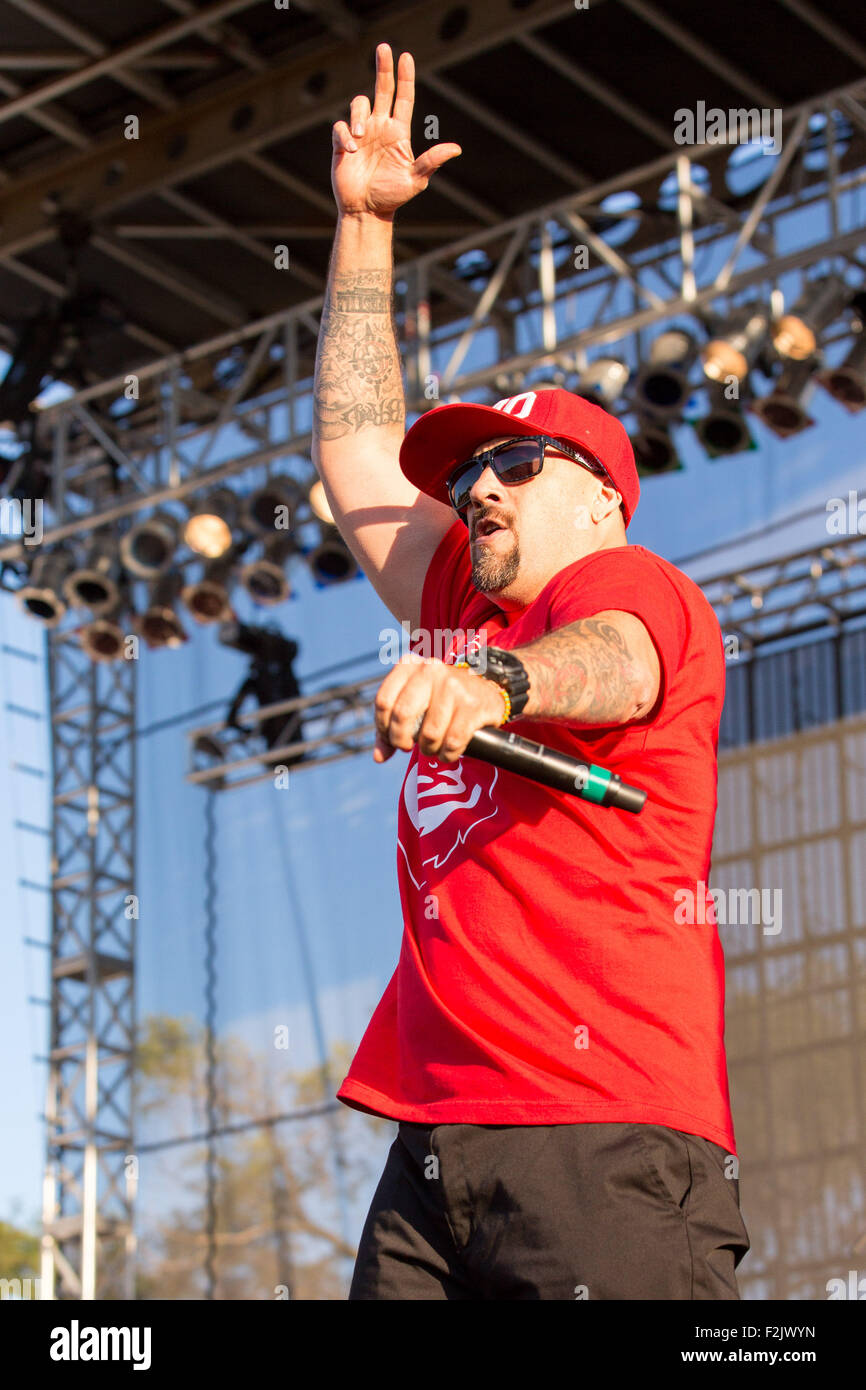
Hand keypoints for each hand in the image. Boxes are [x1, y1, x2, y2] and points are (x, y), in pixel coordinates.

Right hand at [331, 43, 461, 218]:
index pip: (403, 98)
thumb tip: (456, 148)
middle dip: (383, 67)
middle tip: (384, 47)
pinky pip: (341, 126)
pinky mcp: (342, 143)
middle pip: (382, 89)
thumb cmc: (392, 196)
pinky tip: (351, 151)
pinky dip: (346, 134)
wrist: (367, 211)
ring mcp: (361, 133)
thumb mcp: (415, 180)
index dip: (405, 77)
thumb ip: (432, 162)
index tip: (406, 56)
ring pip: (359, 104)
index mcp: (398, 132)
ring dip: (359, 115)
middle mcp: (380, 127)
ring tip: (360, 137)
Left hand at [373, 654, 505, 763]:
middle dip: (402, 740)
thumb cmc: (442, 701)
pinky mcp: (472, 706)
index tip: (392, 738)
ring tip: (433, 747)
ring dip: (428, 749)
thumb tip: (379, 756)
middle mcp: (431, 671)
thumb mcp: (415, 703)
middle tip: (409, 747)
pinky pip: (452, 742)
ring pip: (429, 733)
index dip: (383, 727)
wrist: (486, 692)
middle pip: (402, 715)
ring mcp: (453, 686)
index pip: (384, 701)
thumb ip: (391, 726)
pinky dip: (448, 754)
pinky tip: (448, 752)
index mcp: (410, 666)